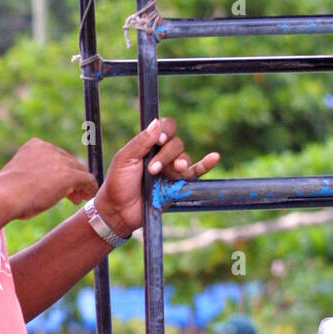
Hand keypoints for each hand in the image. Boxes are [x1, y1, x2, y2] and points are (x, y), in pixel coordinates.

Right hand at [0, 138, 97, 221]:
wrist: (4, 197)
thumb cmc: (5, 192)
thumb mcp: (17, 174)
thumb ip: (31, 172)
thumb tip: (42, 184)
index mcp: (34, 145)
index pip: (56, 156)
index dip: (60, 171)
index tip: (58, 185)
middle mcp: (48, 148)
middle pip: (69, 162)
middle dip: (71, 178)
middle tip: (72, 195)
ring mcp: (60, 161)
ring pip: (79, 170)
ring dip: (80, 184)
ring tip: (79, 198)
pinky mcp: (69, 175)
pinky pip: (87, 180)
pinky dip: (89, 188)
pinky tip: (87, 197)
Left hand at [97, 116, 219, 235]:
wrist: (119, 210)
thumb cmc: (118, 184)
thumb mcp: (124, 159)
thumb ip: (141, 142)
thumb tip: (157, 123)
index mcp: (149, 144)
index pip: (165, 127)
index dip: (165, 130)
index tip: (159, 140)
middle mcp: (162, 154)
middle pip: (176, 143)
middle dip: (166, 154)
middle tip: (152, 169)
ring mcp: (171, 169)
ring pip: (185, 157)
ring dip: (179, 162)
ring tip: (173, 170)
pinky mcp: (178, 184)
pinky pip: (196, 172)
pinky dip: (206, 164)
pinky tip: (214, 157)